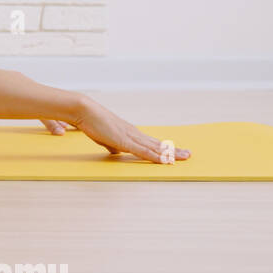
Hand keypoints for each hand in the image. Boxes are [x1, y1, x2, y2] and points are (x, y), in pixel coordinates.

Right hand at [42, 100, 190, 163]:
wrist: (85, 111)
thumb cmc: (91, 122)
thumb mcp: (103, 137)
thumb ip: (110, 145)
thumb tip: (115, 151)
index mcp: (128, 133)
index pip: (149, 143)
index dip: (162, 148)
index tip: (173, 152)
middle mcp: (133, 134)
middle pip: (157, 144)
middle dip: (172, 151)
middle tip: (187, 154)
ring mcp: (131, 137)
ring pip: (154, 148)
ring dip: (169, 153)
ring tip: (183, 157)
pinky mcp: (125, 141)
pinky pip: (144, 152)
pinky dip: (156, 157)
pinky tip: (165, 160)